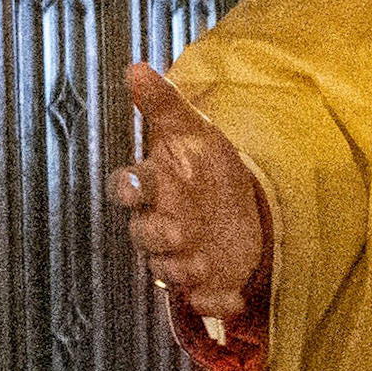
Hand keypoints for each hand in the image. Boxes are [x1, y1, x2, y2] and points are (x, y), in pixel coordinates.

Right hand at [114, 64, 266, 321]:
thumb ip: (165, 103)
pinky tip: (232, 301)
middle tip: (178, 232)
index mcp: (156, 187)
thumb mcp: (195, 130)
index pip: (128, 187)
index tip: (136, 183)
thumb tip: (136, 67)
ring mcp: (181, 256)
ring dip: (185, 269)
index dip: (128, 187)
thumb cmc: (208, 164)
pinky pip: (202, 300)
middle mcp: (161, 224)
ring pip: (169, 270)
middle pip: (144, 235)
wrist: (244, 205)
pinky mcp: (205, 281)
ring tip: (208, 263)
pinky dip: (216, 303)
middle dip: (157, 236)